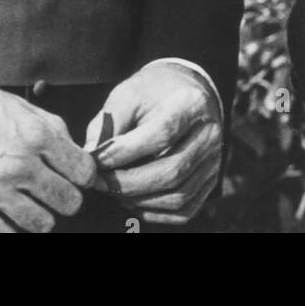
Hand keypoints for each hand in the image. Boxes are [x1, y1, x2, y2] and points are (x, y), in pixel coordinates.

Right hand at [0, 86, 95, 233]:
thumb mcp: (22, 108)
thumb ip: (54, 131)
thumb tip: (79, 156)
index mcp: (36, 136)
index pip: (83, 171)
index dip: (84, 177)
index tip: (78, 178)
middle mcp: (20, 166)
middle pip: (68, 201)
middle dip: (67, 198)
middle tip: (56, 193)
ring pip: (43, 224)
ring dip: (42, 216)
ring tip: (32, 204)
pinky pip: (10, 235)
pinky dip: (15, 228)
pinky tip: (11, 215)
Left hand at [85, 63, 222, 225]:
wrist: (182, 94)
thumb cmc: (151, 94)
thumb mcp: (128, 94)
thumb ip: (109, 122)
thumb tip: (91, 156)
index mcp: (192, 103)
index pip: (163, 133)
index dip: (126, 151)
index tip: (96, 159)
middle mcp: (210, 135)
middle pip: (171, 170)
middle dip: (128, 182)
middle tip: (99, 181)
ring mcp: (213, 162)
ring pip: (177, 195)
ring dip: (138, 200)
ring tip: (112, 188)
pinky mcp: (209, 183)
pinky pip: (182, 211)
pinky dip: (152, 211)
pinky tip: (131, 198)